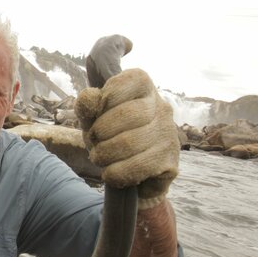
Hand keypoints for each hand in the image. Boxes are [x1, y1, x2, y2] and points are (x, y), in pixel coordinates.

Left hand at [75, 68, 178, 208]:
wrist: (129, 169)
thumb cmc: (109, 134)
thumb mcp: (92, 116)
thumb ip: (87, 104)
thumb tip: (90, 98)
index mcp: (143, 86)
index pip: (125, 83)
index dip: (104, 101)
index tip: (95, 115)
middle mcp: (162, 107)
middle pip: (126, 115)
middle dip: (100, 132)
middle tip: (94, 141)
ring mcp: (169, 134)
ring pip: (130, 143)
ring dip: (104, 154)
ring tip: (99, 157)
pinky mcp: (170, 161)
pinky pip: (135, 167)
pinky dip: (114, 172)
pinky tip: (110, 172)